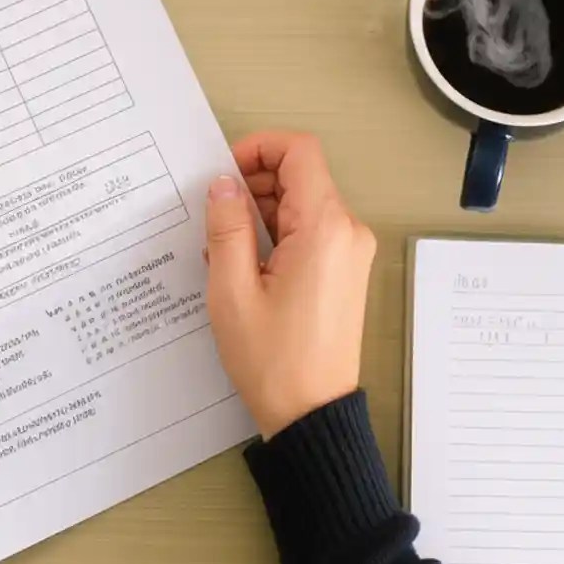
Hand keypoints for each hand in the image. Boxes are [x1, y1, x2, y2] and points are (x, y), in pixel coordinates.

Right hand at [205, 132, 376, 439]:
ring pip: (302, 205)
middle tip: (213, 219)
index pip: (299, 152)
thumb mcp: (231, 290)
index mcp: (325, 229)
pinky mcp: (344, 271)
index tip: (224, 173)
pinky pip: (309, 232)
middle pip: (301, 176)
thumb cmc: (273, 359)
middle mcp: (347, 232)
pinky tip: (244, 269)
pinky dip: (276, 236)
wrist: (311, 414)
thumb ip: (226, 226)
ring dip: (261, 214)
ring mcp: (350, 252)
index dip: (258, 149)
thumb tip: (221, 184)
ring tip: (224, 253)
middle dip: (253, 185)